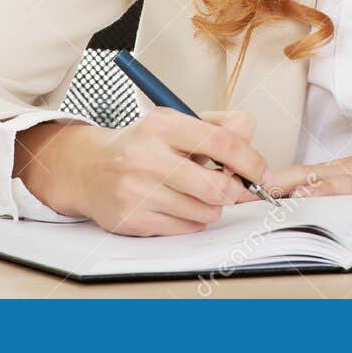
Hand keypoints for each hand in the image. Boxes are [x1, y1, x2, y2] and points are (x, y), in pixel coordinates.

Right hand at [14, 108, 267, 235]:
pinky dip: (191, 220)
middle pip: (217, 187)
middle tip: (234, 189)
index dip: (251, 161)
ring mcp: (136, 190)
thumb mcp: (178, 123)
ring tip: (195, 193)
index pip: (221, 142)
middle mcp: (146, 156)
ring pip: (204, 212)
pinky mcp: (130, 218)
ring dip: (211, 207)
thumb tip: (254, 154)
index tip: (261, 173)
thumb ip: (221, 129)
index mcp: (163, 125)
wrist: (89, 169)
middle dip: (234, 192)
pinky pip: (184, 228)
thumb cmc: (144, 145)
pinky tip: (176, 205)